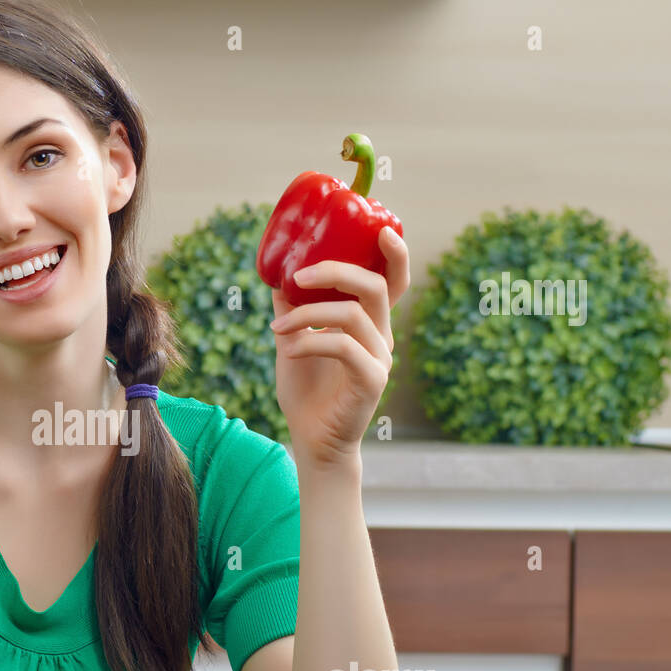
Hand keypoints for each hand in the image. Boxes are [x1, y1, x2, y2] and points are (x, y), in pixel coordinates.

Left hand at [269, 227, 409, 470]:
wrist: (312, 442)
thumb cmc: (306, 393)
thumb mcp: (292, 341)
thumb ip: (291, 309)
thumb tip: (275, 274)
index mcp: (369, 324)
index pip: (393, 281)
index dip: (395, 253)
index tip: (381, 227)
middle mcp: (382, 337)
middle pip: (375, 286)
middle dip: (336, 271)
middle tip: (297, 275)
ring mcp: (380, 359)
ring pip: (352, 314)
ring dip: (307, 314)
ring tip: (277, 328)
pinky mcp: (372, 381)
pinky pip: (342, 346)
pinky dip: (309, 342)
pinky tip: (289, 350)